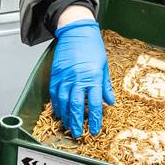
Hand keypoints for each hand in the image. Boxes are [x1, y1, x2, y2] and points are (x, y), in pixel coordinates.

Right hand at [50, 20, 114, 136]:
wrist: (76, 31)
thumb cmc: (92, 47)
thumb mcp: (104, 66)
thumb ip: (105, 85)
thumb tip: (110, 101)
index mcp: (93, 77)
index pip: (95, 104)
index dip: (95, 119)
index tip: (95, 130)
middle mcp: (78, 79)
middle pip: (77, 106)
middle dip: (77, 122)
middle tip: (78, 133)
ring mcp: (65, 77)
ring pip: (63, 101)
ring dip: (65, 116)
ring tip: (68, 125)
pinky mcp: (56, 74)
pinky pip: (54, 93)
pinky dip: (56, 104)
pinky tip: (59, 112)